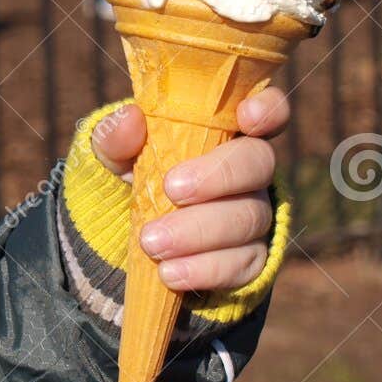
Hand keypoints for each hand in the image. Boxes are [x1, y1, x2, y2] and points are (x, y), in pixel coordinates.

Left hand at [89, 88, 289, 293]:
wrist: (130, 241)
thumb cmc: (134, 179)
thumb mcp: (114, 157)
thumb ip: (117, 137)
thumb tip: (130, 119)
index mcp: (225, 132)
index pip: (266, 110)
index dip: (267, 109)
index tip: (246, 117)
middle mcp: (250, 171)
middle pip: (259, 162)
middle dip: (217, 176)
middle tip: (171, 190)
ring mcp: (255, 215)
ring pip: (248, 218)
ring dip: (199, 231)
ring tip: (152, 243)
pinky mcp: (251, 260)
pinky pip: (242, 264)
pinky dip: (205, 270)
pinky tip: (170, 273)